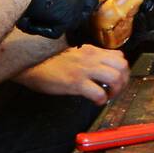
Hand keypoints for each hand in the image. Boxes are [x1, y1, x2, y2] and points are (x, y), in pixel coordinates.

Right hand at [13, 0, 97, 37]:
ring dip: (52, 24)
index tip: (61, 8)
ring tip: (28, 17)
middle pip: (87, 8)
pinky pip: (55, 32)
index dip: (74, 3)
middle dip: (74, 16)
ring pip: (69, 24)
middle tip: (53, 20)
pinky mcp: (67, 19)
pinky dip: (40, 30)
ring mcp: (76, 5)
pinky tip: (27, 21)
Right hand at [15, 44, 129, 103]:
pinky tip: (95, 101)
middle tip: (115, 90)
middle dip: (124, 81)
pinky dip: (101, 100)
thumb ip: (88, 60)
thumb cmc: (48, 62)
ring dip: (116, 90)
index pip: (119, 56)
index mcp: (90, 50)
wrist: (29, 64)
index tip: (117, 80)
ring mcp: (84, 69)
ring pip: (115, 77)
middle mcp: (91, 57)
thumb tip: (100, 71)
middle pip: (122, 66)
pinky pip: (98, 93)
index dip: (122, 70)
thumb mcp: (73, 54)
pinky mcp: (75, 82)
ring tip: (107, 96)